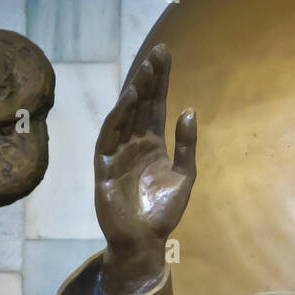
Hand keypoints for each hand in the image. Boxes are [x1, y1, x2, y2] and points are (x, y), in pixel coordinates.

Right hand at [94, 44, 196, 294]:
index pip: (156, 105)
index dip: (161, 81)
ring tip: (145, 71)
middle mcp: (134, 141)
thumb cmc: (163, 212)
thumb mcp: (185, 177)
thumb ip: (187, 146)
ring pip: (125, 115)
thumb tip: (190, 111)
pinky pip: (110, 135)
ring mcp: (118, 150)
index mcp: (153, 143)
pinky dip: (118, 116)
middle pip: (141, 104)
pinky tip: (128, 100)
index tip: (165, 54)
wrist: (144, 240)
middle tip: (157, 54)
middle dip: (148, 79)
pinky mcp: (104, 163)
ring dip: (134, 93)